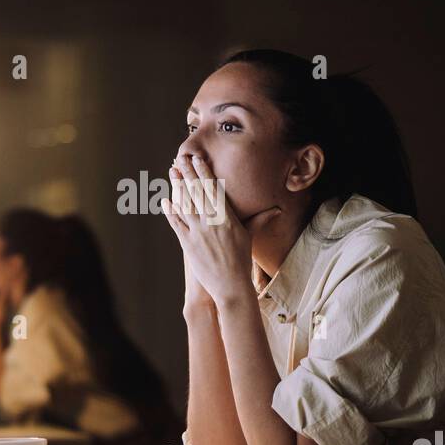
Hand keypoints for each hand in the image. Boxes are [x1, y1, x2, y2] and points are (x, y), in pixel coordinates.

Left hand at [161, 153, 278, 306]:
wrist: (230, 285)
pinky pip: (176, 223)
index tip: (198, 159)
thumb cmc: (241, 261)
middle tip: (180, 159)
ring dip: (177, 187)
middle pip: (197, 192)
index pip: (214, 189)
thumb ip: (259, 219)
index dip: (204, 172)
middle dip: (188, 173)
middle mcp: (212, 222)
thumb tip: (279, 209)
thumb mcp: (249, 237)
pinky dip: (170, 211)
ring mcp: (198, 233)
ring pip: (185, 204)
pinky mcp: (188, 244)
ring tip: (172, 172)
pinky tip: (166, 200)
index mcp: (227, 218)